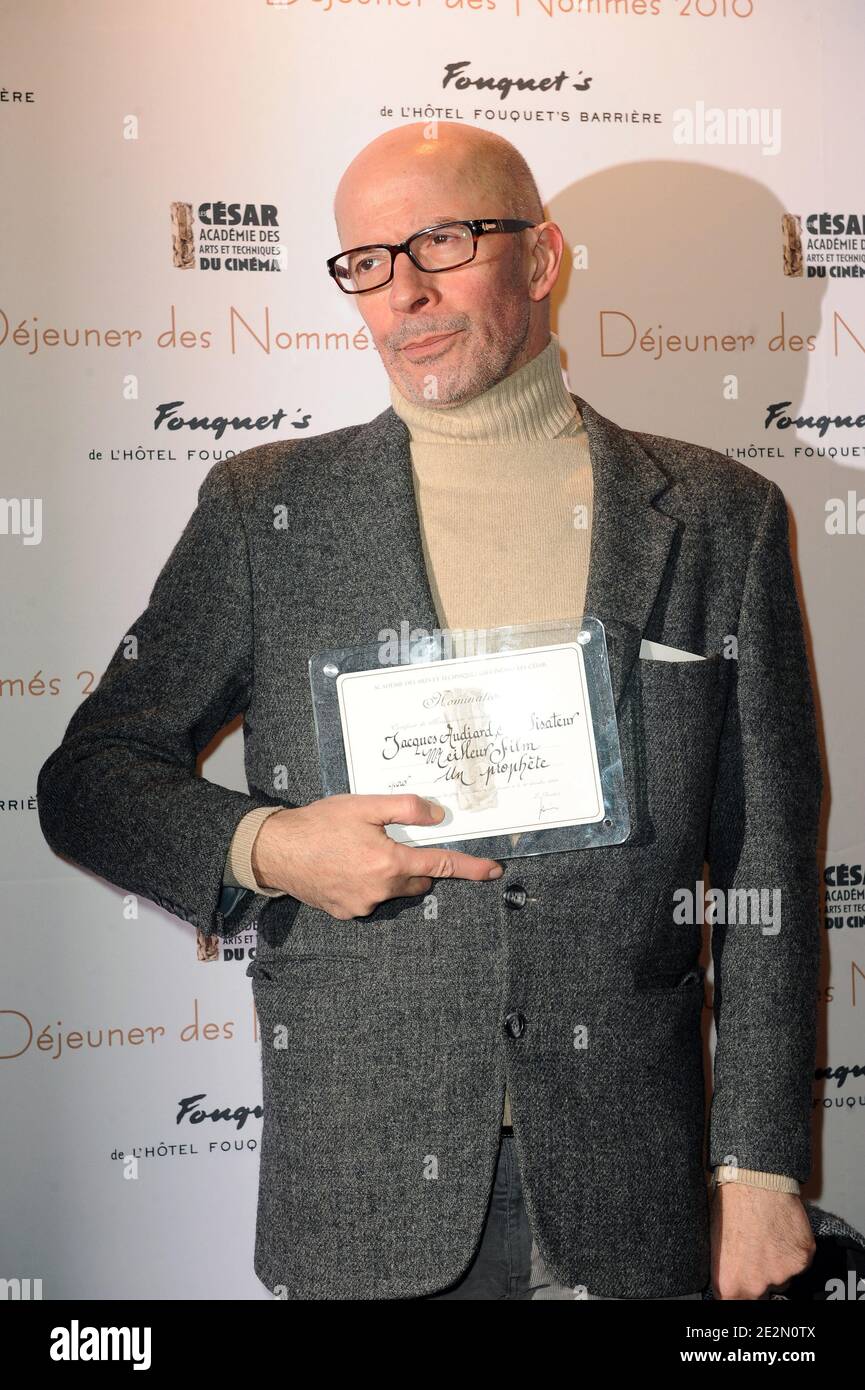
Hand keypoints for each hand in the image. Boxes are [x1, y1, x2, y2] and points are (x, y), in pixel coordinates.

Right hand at [250, 793, 503, 917]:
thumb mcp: (364, 805)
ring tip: (355, 852)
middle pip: (417, 881)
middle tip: (386, 842)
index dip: (471, 868)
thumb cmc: (319, 824)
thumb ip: (406, 809)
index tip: (494, 871)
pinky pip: (368, 898)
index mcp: (389, 863)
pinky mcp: (345, 912)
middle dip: (412, 865)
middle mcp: (380, 890)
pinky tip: (342, 866)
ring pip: (392, 890)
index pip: (441, 866)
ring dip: (386, 874)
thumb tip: (438, 816)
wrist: (275, 849)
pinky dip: (364, 884)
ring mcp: (362, 905)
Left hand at [710, 1182, 815, 1298]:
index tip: (742, 1282)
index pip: (737, 1303)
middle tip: (754, 1249)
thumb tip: (729, 1280)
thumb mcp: (714, 1242)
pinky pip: (799, 1261)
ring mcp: (783, 1273)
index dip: (740, 1291)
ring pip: (783, 1276)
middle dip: (760, 1276)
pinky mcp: (802, 1259)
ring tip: (766, 1233)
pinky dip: (793, 1249)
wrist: (754, 1180)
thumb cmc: (730, 1204)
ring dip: (777, 1262)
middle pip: (763, 1293)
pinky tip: (779, 1229)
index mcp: (730, 1284)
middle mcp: (757, 1285)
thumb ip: (725, 1271)